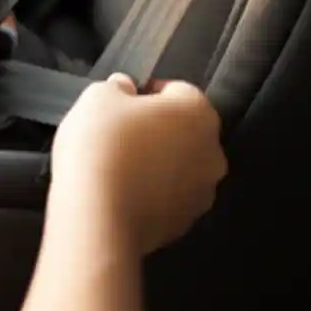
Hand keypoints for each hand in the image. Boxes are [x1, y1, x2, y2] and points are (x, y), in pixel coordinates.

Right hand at [51, 74, 225, 253]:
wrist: (98, 218)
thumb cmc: (101, 146)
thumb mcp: (97, 98)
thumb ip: (117, 87)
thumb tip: (126, 89)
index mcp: (197, 110)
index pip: (177, 90)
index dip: (146, 94)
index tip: (122, 107)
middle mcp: (212, 150)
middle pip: (184, 131)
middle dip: (157, 131)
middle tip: (119, 137)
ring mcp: (203, 191)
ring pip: (179, 167)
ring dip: (157, 164)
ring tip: (118, 170)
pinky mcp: (187, 223)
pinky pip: (169, 199)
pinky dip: (152, 194)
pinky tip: (123, 195)